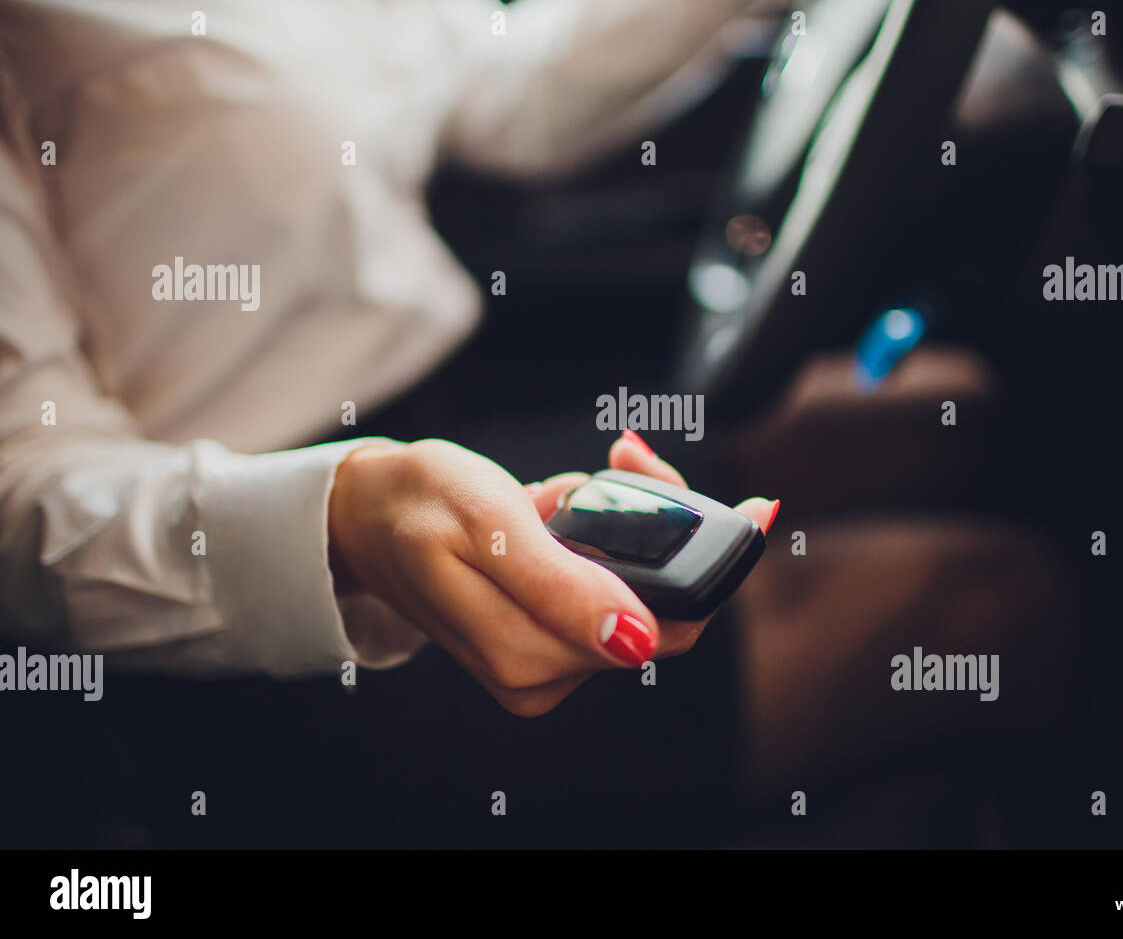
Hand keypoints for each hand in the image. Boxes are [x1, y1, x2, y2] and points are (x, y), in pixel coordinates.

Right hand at [328, 431, 777, 715]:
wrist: (368, 515)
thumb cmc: (421, 505)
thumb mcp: (491, 527)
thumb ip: (561, 587)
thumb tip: (635, 639)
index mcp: (531, 657)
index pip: (666, 628)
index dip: (703, 566)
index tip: (738, 506)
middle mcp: (542, 676)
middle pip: (659, 611)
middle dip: (651, 528)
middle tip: (623, 460)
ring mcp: (543, 665)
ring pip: (636, 596)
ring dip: (617, 530)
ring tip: (558, 495)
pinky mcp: (544, 646)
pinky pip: (606, 592)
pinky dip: (596, 543)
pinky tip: (555, 515)